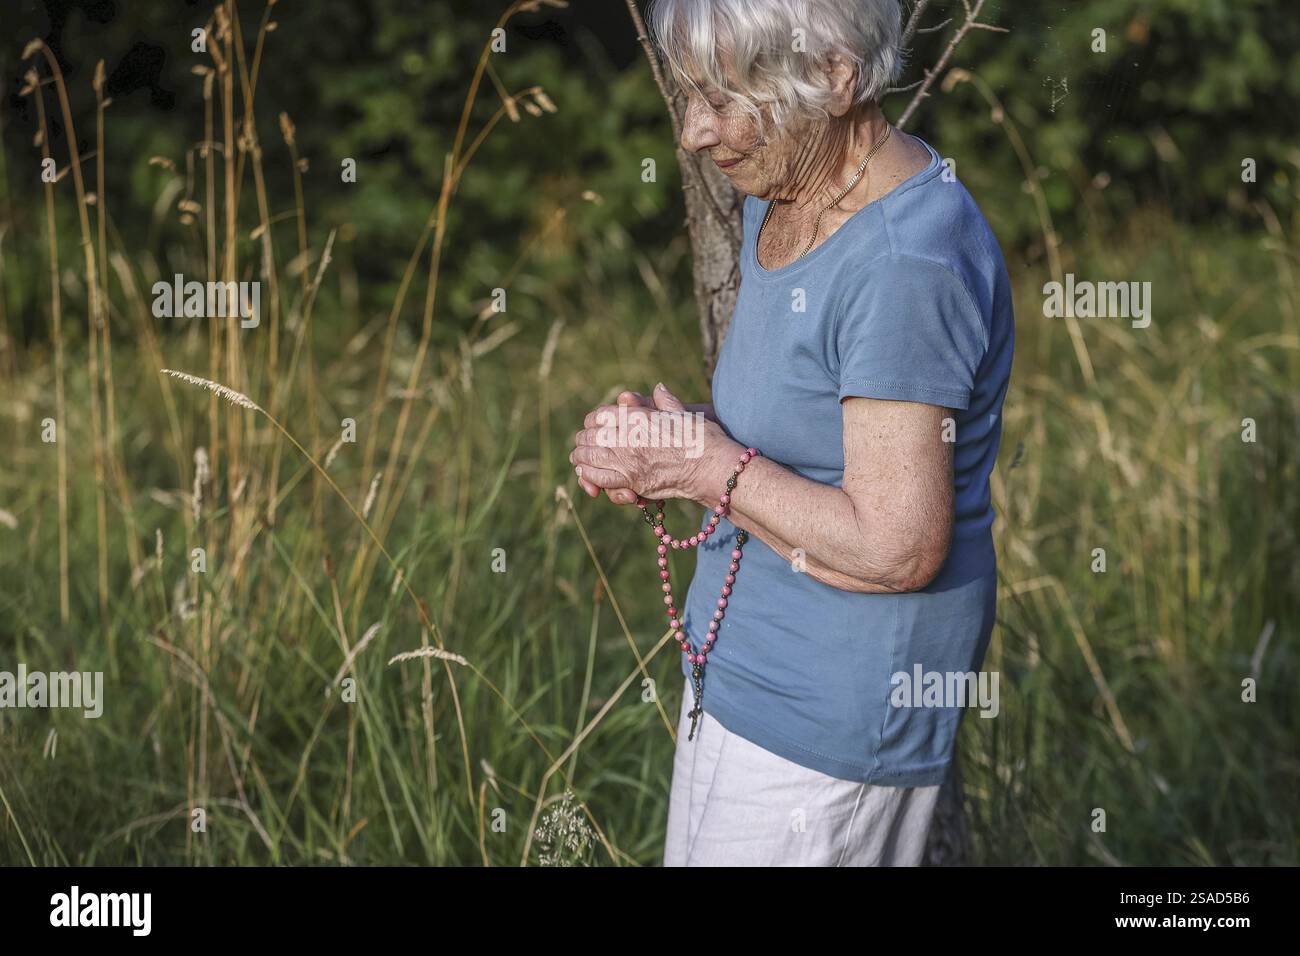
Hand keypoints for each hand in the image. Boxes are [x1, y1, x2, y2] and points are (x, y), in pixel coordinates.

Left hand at [571, 383, 736, 505]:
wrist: (713, 468)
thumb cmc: (703, 439)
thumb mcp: (683, 413)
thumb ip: (666, 401)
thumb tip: (658, 388)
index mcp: (639, 418)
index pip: (602, 416)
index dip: (594, 421)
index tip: (593, 425)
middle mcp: (629, 438)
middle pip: (591, 437)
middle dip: (584, 439)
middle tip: (581, 442)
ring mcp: (629, 462)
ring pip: (590, 458)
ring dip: (582, 458)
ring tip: (578, 458)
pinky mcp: (633, 483)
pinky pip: (601, 479)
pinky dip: (590, 477)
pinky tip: (587, 476)